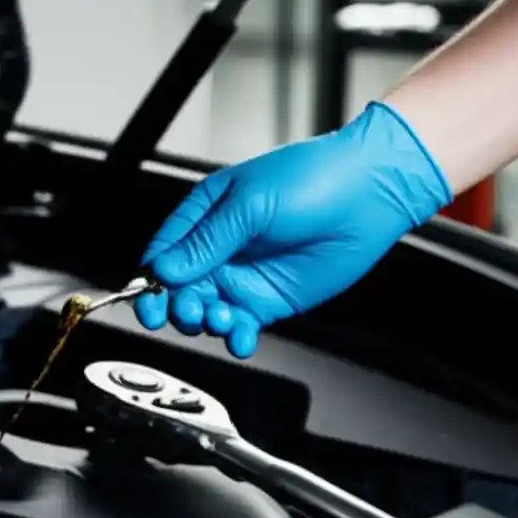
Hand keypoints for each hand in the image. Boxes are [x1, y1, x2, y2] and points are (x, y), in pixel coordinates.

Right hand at [135, 101, 450, 357]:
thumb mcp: (249, 205)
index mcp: (205, 215)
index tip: (148, 298)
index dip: (150, 279)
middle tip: (189, 311)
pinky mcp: (267, 301)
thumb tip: (164, 270)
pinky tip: (241, 337)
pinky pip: (240, 326)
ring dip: (206, 322)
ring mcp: (242, 277)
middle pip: (177, 289)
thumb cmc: (312, 180)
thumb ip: (206, 242)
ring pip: (206, 311)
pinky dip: (236, 337)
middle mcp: (219, 250)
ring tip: (222, 318)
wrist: (369, 194)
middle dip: (175, 306)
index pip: (163, 252)